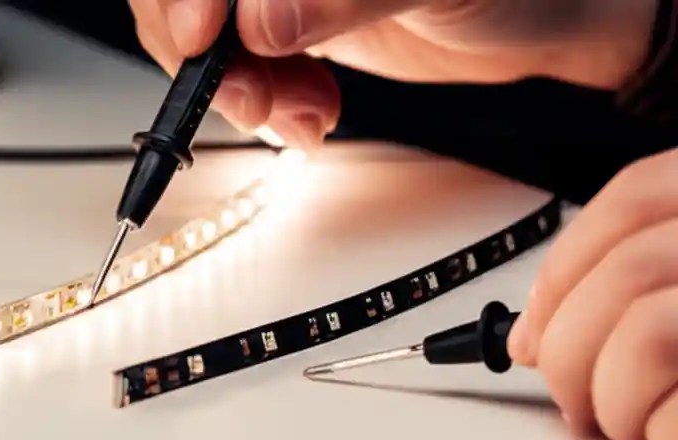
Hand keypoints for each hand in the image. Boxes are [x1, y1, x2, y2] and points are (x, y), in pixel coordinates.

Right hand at [127, 0, 657, 147]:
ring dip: (237, 89)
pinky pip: (237, 67)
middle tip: (253, 96)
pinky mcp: (285, 26)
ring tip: (299, 113)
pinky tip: (307, 113)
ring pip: (203, 36)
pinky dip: (262, 103)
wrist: (544, 27)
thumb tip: (263, 18)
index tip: (204, 39)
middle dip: (206, 52)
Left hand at [507, 149, 677, 439]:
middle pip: (629, 273)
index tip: (535, 329)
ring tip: (630, 424)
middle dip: (573, 351)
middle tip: (576, 399)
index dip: (565, 269)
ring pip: (650, 337)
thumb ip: (639, 287)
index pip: (635, 199)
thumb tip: (531, 336)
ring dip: (614, 399)